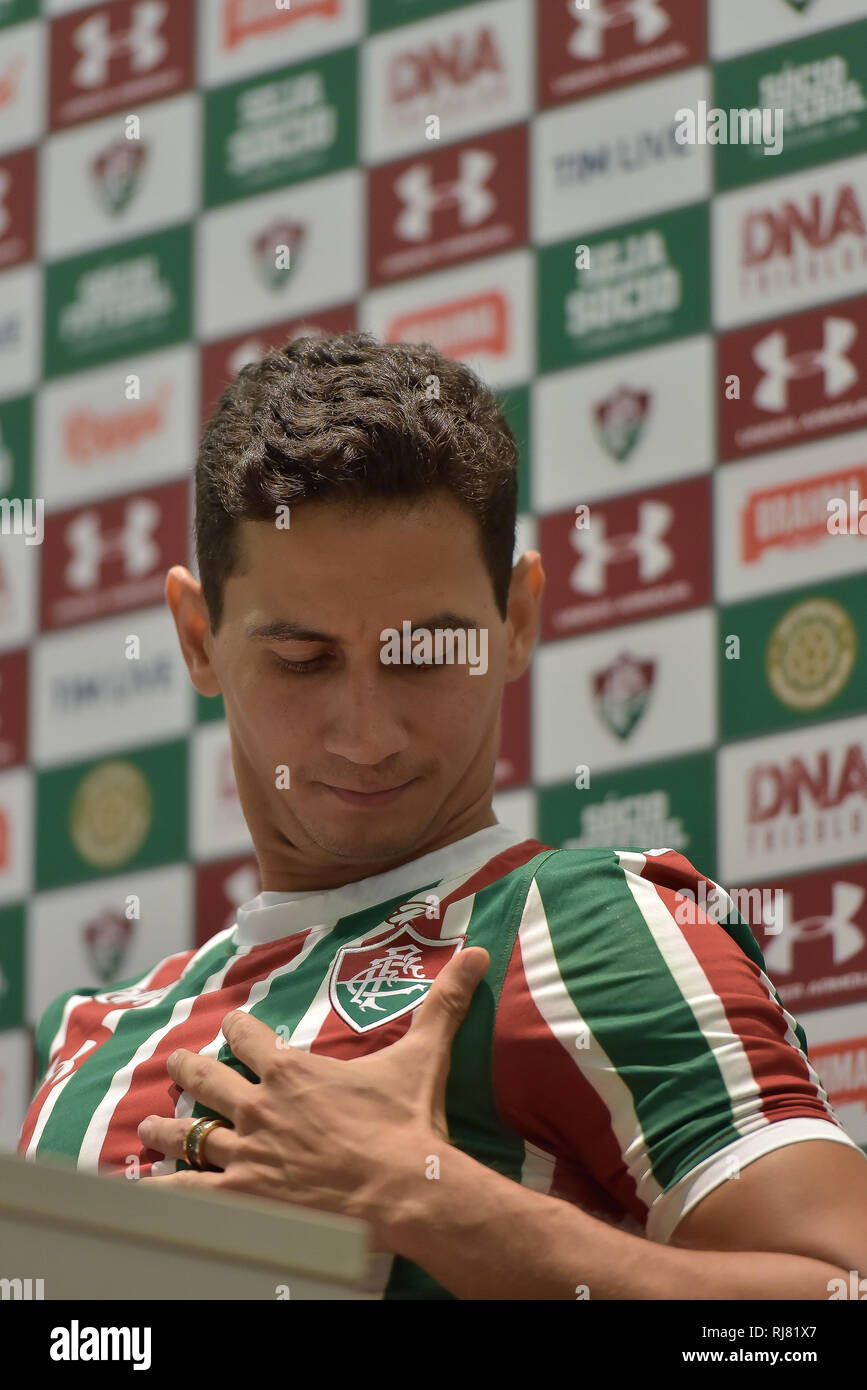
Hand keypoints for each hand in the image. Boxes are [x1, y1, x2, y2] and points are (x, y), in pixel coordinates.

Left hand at [137, 945, 489, 1248]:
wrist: (403, 1189)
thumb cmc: (407, 1123)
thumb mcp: (425, 1055)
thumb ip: (444, 1003)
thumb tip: (477, 954)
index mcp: (292, 1071)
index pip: (250, 1037)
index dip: (239, 1028)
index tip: (232, 1023)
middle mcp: (260, 1108)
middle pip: (210, 1080)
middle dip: (190, 1068)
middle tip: (175, 1060)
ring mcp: (248, 1155)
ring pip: (192, 1134)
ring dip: (168, 1127)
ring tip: (149, 1122)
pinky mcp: (246, 1198)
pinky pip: (192, 1193)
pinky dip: (164, 1191)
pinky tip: (145, 1189)